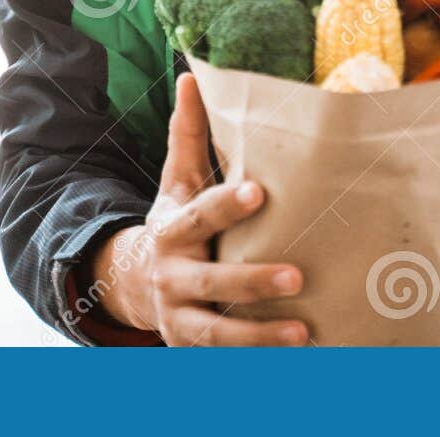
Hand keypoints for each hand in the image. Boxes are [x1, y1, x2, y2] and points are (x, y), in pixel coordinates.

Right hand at [86, 72, 307, 345]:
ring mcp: (180, 318)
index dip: (226, 205)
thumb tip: (192, 75)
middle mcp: (173, 276)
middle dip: (252, 281)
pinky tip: (294, 361)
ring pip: (218, 334)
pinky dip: (254, 363)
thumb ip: (188, 134)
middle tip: (296, 276)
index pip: (199, 216)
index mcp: (172, 229)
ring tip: (304, 332)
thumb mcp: (177, 181)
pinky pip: (224, 361)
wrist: (135, 283)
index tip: (259, 192)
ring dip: (259, 336)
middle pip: (212, 282)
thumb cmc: (176, 221)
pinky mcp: (192, 349)